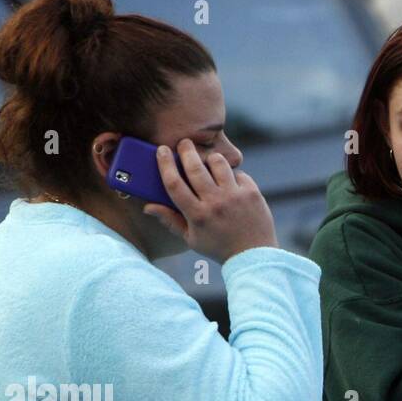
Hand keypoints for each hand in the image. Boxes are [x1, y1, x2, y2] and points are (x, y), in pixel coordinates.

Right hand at [143, 140, 276, 261]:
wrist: (253, 256)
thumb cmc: (219, 247)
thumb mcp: (192, 239)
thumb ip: (170, 221)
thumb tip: (148, 206)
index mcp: (196, 215)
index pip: (174, 183)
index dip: (164, 164)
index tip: (161, 150)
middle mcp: (215, 203)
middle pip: (194, 167)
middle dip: (186, 150)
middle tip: (184, 143)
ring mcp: (235, 197)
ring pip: (218, 163)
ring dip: (211, 159)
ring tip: (209, 163)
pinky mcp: (252, 193)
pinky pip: (238, 173)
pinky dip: (233, 176)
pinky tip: (232, 185)